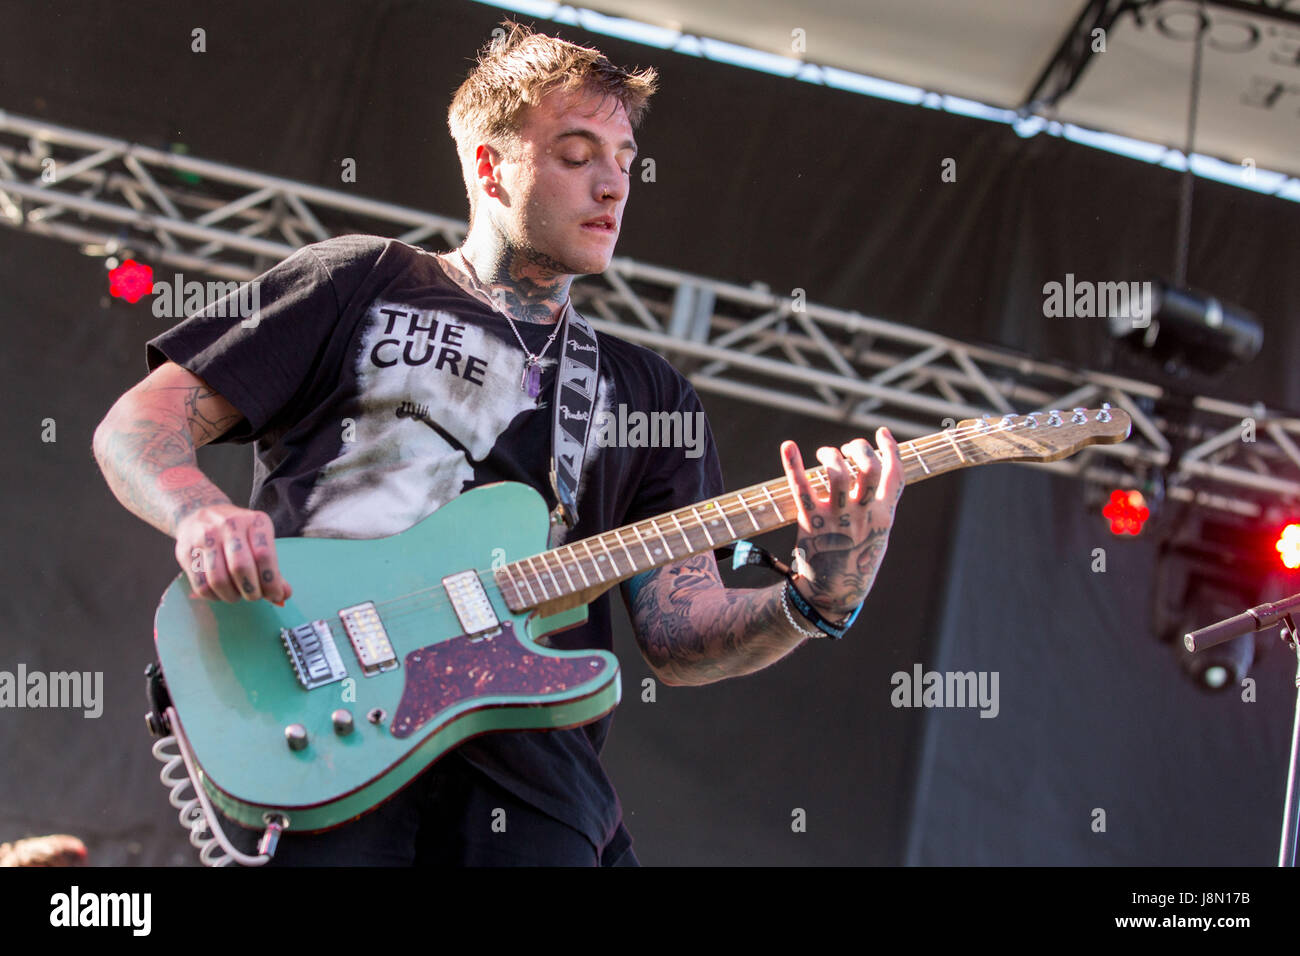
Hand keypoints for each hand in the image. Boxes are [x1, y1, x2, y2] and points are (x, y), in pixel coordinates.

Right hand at [174, 504, 292, 604]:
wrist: (198, 512)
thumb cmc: (237, 532)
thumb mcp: (258, 540)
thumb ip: (272, 567)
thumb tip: (283, 594)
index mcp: (254, 521)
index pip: (264, 555)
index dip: (271, 580)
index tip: (276, 595)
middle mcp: (229, 525)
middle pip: (241, 567)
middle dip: (251, 591)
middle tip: (255, 596)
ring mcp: (205, 537)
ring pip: (218, 579)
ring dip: (231, 596)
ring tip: (237, 595)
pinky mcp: (186, 551)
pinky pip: (201, 584)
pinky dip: (213, 596)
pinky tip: (220, 593)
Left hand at [780, 427, 903, 622]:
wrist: (831, 595)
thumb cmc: (856, 563)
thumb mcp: (878, 537)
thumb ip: (880, 508)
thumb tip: (874, 473)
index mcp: (884, 518)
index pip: (896, 475)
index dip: (891, 449)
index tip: (881, 433)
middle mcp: (863, 517)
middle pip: (869, 469)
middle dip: (859, 449)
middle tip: (846, 449)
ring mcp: (838, 520)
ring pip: (838, 474)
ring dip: (831, 455)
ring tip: (825, 454)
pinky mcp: (811, 524)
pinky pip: (802, 489)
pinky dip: (793, 465)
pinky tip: (788, 446)